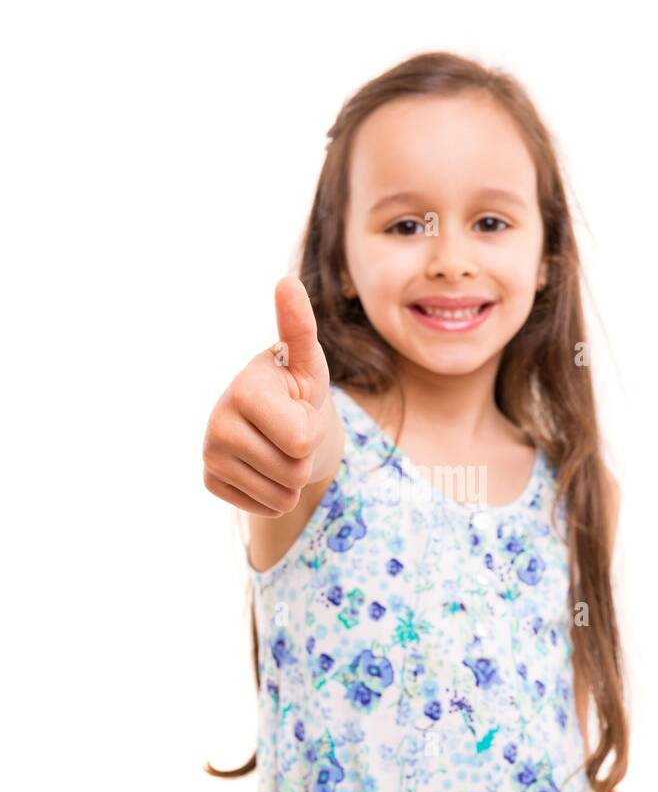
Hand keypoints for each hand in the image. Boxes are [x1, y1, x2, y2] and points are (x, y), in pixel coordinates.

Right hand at [202, 275, 331, 515]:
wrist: (279, 421)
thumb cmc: (296, 387)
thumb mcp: (307, 360)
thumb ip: (299, 327)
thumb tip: (287, 282)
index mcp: (244, 389)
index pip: (302, 439)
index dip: (312, 430)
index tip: (297, 407)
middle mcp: (217, 422)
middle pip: (294, 470)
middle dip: (304, 456)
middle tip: (289, 431)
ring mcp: (210, 454)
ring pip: (283, 495)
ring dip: (292, 477)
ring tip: (278, 446)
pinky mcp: (211, 480)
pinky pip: (266, 509)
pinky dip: (275, 495)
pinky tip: (263, 466)